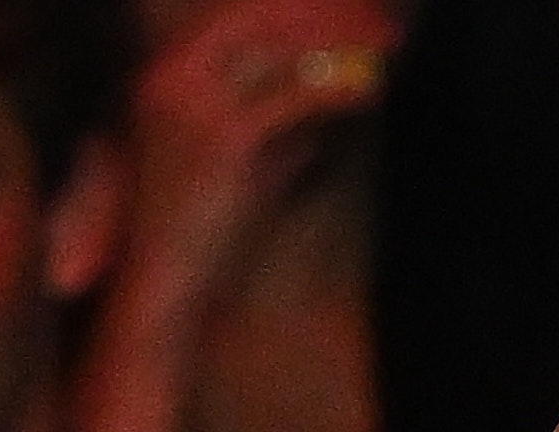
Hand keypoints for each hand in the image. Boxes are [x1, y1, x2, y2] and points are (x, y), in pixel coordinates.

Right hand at [126, 0, 396, 270]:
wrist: (169, 276)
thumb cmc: (207, 209)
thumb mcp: (235, 134)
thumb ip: (272, 85)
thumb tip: (335, 48)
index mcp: (168, 68)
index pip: (249, 10)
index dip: (307, 5)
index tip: (355, 10)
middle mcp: (173, 74)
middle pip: (271, 17)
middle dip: (336, 15)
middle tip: (386, 25)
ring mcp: (195, 102)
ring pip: (291, 48)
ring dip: (349, 42)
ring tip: (389, 47)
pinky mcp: (227, 136)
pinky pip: (301, 93)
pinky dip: (343, 88)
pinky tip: (372, 89)